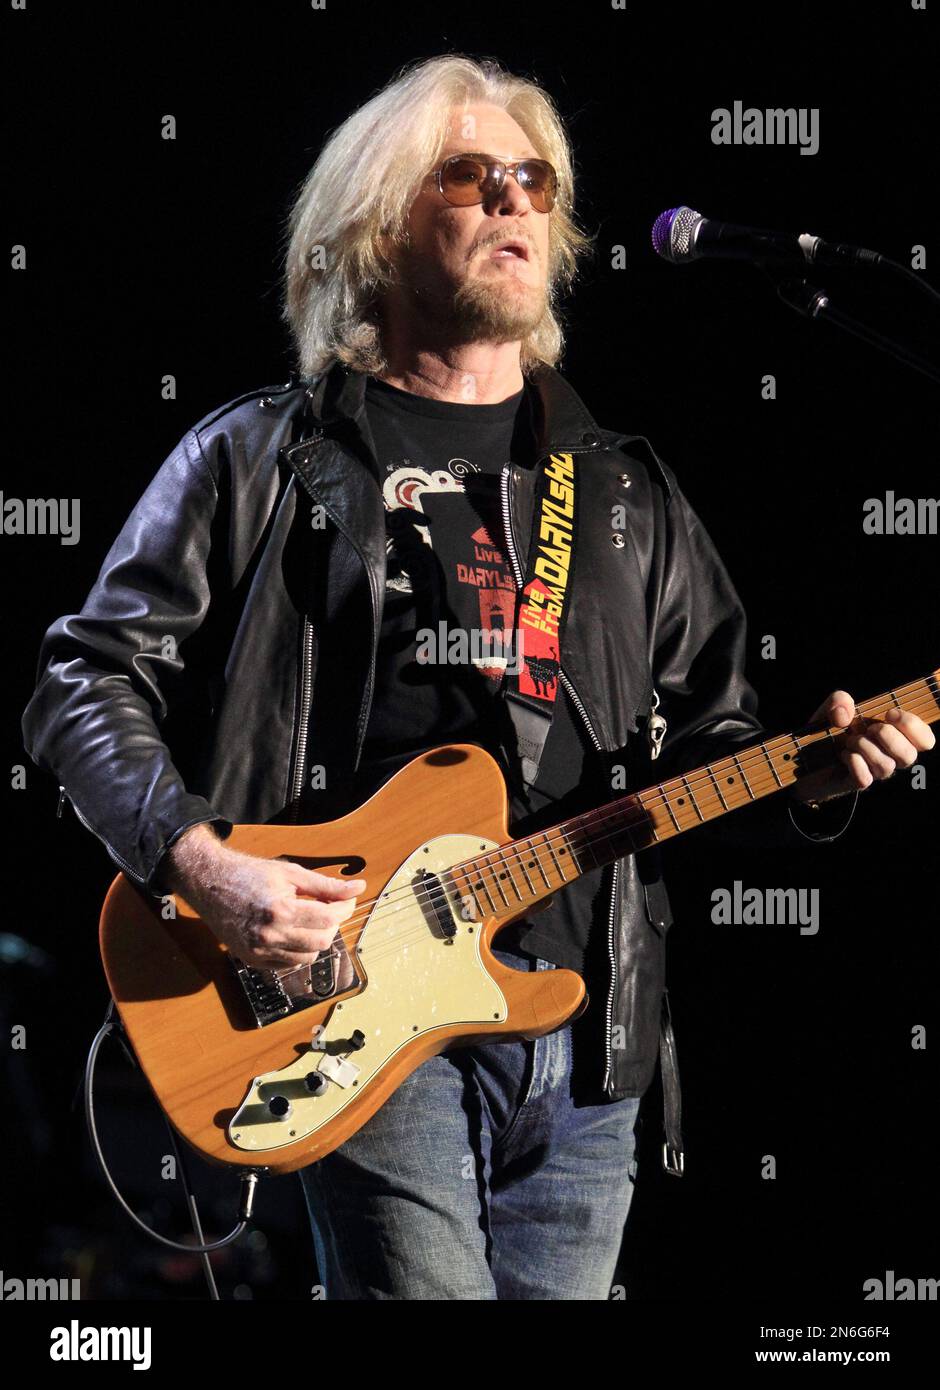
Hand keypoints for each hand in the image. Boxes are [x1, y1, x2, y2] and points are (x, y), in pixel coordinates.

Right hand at [163, 824, 366, 968]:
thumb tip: (357, 888)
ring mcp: (260, 951)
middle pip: (322, 941)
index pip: (328, 918)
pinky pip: (288, 965)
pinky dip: (298, 951)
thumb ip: (326, 885)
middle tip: (329, 908)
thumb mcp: (290, 873)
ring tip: (309, 919)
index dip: (344, 907)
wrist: (211, 885)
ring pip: (307, 957)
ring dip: (316, 939)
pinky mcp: (252, 960)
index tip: (347, 899)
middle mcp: (270, 935)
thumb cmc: (250, 875)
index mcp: (281, 910)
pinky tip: (293, 932)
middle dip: (332, 925)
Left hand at [791, 689, 935, 804]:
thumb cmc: (829, 730)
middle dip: (889, 737)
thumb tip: (845, 715)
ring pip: (886, 766)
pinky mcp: (857, 782)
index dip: (913, 726)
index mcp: (895, 736)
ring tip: (850, 740)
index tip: (889, 713)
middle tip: (869, 729)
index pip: (925, 740)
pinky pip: (865, 778)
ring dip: (866, 747)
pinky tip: (843, 755)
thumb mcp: (833, 708)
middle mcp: (889, 755)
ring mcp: (874, 770)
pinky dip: (853, 762)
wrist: (806, 757)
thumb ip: (839, 701)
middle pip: (910, 755)